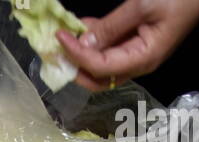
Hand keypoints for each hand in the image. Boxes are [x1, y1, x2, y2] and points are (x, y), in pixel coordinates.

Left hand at [57, 0, 198, 90]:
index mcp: (143, 59)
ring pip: (101, 66)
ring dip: (81, 54)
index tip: (59, 37)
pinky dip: (95, 41)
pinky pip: (110, 51)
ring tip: (65, 35)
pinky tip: (84, 28)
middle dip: (74, 66)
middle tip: (55, 47)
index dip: (76, 54)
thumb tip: (85, 41)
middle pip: (97, 78)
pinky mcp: (137, 45)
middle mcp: (139, 64)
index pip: (99, 67)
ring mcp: (138, 56)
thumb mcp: (142, 6)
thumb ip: (112, 26)